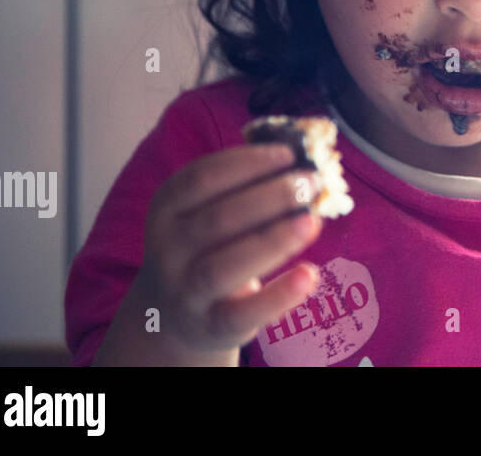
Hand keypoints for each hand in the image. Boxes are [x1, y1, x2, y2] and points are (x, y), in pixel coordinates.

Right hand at [138, 144, 324, 354]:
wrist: (174, 313)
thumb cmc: (207, 245)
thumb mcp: (208, 212)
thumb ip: (245, 189)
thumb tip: (302, 166)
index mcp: (167, 208)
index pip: (200, 178)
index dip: (247, 163)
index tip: (289, 153)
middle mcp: (167, 250)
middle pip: (218, 219)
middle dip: (271, 197)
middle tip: (313, 183)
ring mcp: (184, 291)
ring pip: (223, 267)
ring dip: (273, 241)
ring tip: (313, 221)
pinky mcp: (210, 326)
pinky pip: (242, 313)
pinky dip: (277, 296)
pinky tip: (308, 275)